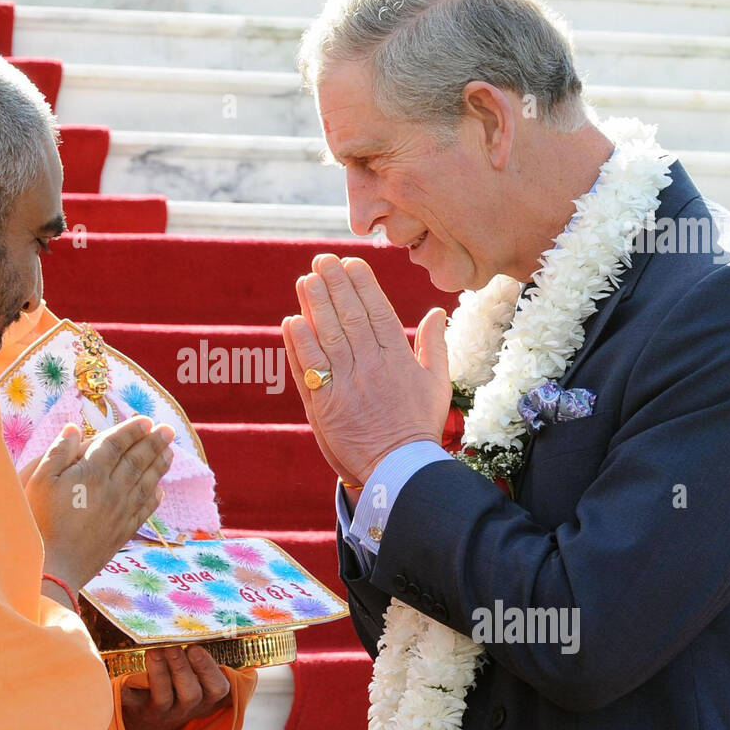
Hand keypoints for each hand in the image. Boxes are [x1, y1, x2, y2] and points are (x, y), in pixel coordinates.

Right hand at [21, 416, 174, 592]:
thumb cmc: (41, 521)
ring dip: (160, 465)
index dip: (132, 431)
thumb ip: (58, 452)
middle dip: (154, 443)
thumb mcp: (39, 480)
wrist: (54, 565)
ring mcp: (121, 511)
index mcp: (92, 473)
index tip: (146, 420)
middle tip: (168, 430)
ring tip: (171, 452)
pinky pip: (145, 510)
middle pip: (137, 460)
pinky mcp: (123, 531)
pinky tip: (160, 490)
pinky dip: (155, 497)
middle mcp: (113, 489)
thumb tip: (74, 428)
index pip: (117, 444)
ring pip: (146, 482)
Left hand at [120, 646, 231, 729]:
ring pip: (164, 697)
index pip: (218, 689)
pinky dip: (126, 691)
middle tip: (173, 646)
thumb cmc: (176, 691)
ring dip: (160, 672)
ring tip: (154, 650)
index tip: (195, 647)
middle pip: (191, 694)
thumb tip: (192, 627)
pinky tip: (121, 677)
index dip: (209, 670)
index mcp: (205, 698)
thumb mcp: (195, 682)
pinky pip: (131, 703)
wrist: (147, 724)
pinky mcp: (136, 713)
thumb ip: (198, 660)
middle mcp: (186, 708)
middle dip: (182, 668)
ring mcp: (161, 713)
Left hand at [282, 254, 451, 484]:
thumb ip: (434, 345)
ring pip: (328, 337)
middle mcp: (371, 366)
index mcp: (398, 358)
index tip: (350, 263)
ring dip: (315, 306)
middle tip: (321, 260)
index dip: (362, 285)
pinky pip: (311, 368)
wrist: (400, 469)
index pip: (377, 311)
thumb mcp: (437, 384)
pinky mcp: (326, 405)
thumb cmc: (419, 426)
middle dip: (335, 285)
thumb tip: (437, 312)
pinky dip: (300, 344)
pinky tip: (292, 321)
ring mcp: (347, 384)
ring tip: (305, 280)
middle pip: (350, 317)